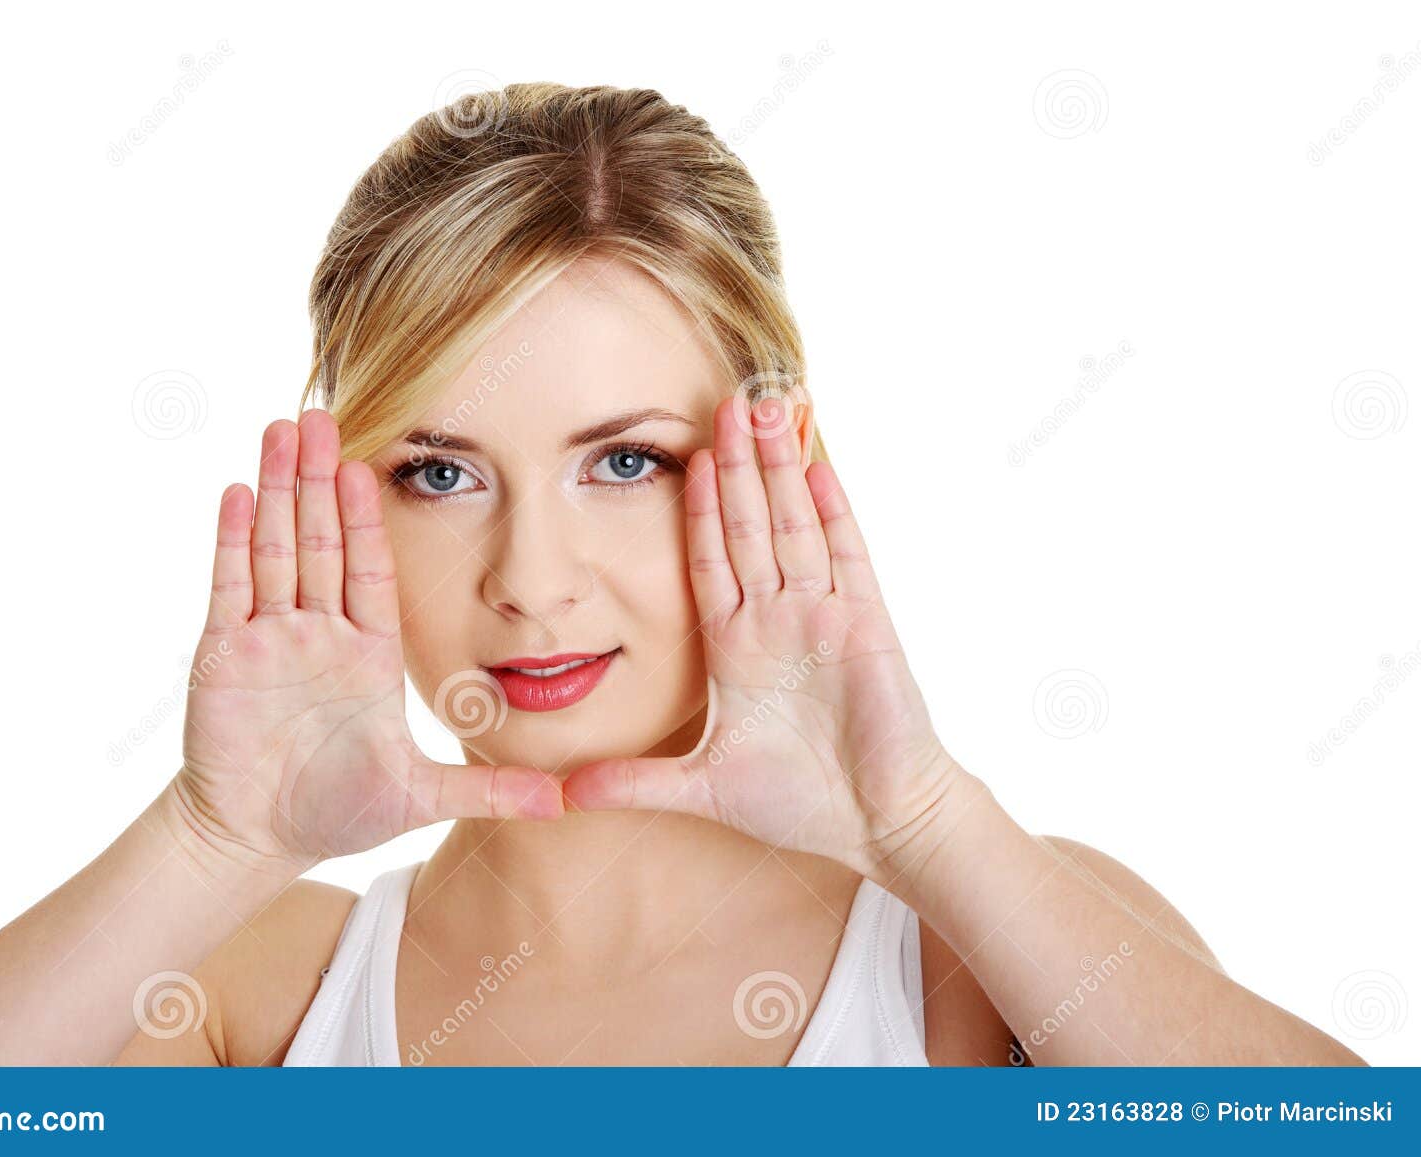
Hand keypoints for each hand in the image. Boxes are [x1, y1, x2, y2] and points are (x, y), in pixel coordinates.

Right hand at [172, 410, 561, 870]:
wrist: (258, 840)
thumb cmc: (336, 812)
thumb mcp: (424, 796)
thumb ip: (492, 791)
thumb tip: (568, 802)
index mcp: (369, 652)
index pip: (371, 567)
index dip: (368, 514)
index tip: (371, 459)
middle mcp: (320, 632)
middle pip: (322, 540)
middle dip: (320, 478)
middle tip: (322, 412)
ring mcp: (271, 638)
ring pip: (277, 549)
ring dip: (277, 490)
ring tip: (281, 429)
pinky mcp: (225, 656)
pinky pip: (231, 588)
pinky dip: (232, 542)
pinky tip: (237, 493)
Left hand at [562, 394, 977, 886]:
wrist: (880, 823)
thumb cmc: (801, 804)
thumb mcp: (704, 789)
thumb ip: (636, 783)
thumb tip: (564, 798)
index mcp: (737, 647)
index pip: (710, 559)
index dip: (701, 508)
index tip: (688, 456)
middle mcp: (777, 619)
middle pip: (752, 525)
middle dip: (739, 464)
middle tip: (726, 400)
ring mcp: (823, 615)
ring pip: (794, 524)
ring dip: (780, 467)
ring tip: (767, 407)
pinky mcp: (865, 623)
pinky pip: (845, 553)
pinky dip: (831, 508)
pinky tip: (818, 462)